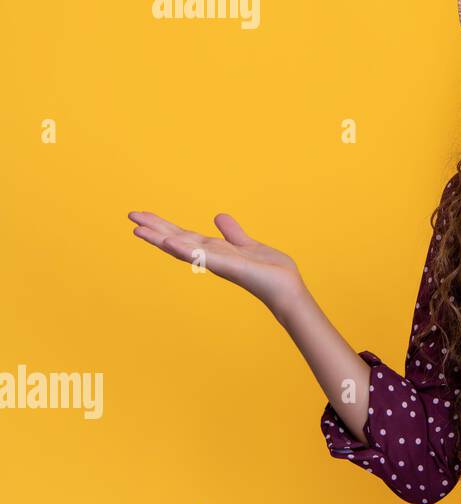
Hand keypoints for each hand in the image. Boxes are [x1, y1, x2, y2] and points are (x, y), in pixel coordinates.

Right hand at [127, 211, 305, 309]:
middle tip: (131, 215)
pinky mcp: (230, 266)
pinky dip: (187, 250)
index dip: (163, 226)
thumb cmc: (268, 271)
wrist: (286, 289)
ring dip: (162, 238)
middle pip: (178, 239)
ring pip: (185, 248)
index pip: (184, 235)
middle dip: (155, 228)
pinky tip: (170, 243)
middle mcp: (212, 257)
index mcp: (215, 250)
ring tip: (139, 229)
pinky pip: (205, 257)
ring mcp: (218, 262)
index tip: (141, 216)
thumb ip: (232, 233)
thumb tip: (218, 216)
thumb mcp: (246, 244)